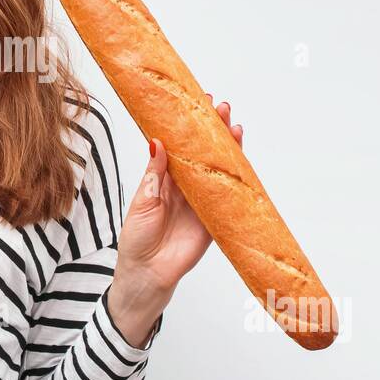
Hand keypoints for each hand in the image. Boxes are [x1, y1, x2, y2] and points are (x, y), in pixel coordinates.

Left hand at [116, 93, 242, 296]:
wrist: (147, 275)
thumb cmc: (137, 240)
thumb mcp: (142, 202)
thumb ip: (154, 174)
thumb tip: (158, 142)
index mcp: (163, 180)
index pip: (179, 146)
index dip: (188, 126)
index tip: (197, 104)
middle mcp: (185, 187)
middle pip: (203, 154)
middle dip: (213, 131)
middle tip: (220, 108)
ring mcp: (201, 202)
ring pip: (218, 170)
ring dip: (227, 149)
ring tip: (234, 126)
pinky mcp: (214, 219)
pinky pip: (228, 197)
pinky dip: (237, 180)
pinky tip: (242, 161)